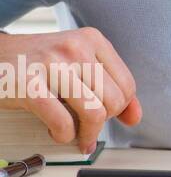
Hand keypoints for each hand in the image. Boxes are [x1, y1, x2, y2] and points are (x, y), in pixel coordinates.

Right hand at [0, 27, 141, 152]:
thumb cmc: (35, 63)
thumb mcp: (76, 62)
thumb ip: (109, 85)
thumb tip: (135, 117)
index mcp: (92, 39)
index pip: (127, 84)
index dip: (120, 109)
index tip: (107, 117)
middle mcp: (76, 48)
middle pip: (114, 100)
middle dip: (103, 122)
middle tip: (88, 127)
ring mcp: (52, 66)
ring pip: (94, 113)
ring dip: (87, 134)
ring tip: (76, 136)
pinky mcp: (30, 86)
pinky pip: (64, 122)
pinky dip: (64, 135)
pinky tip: (57, 132)